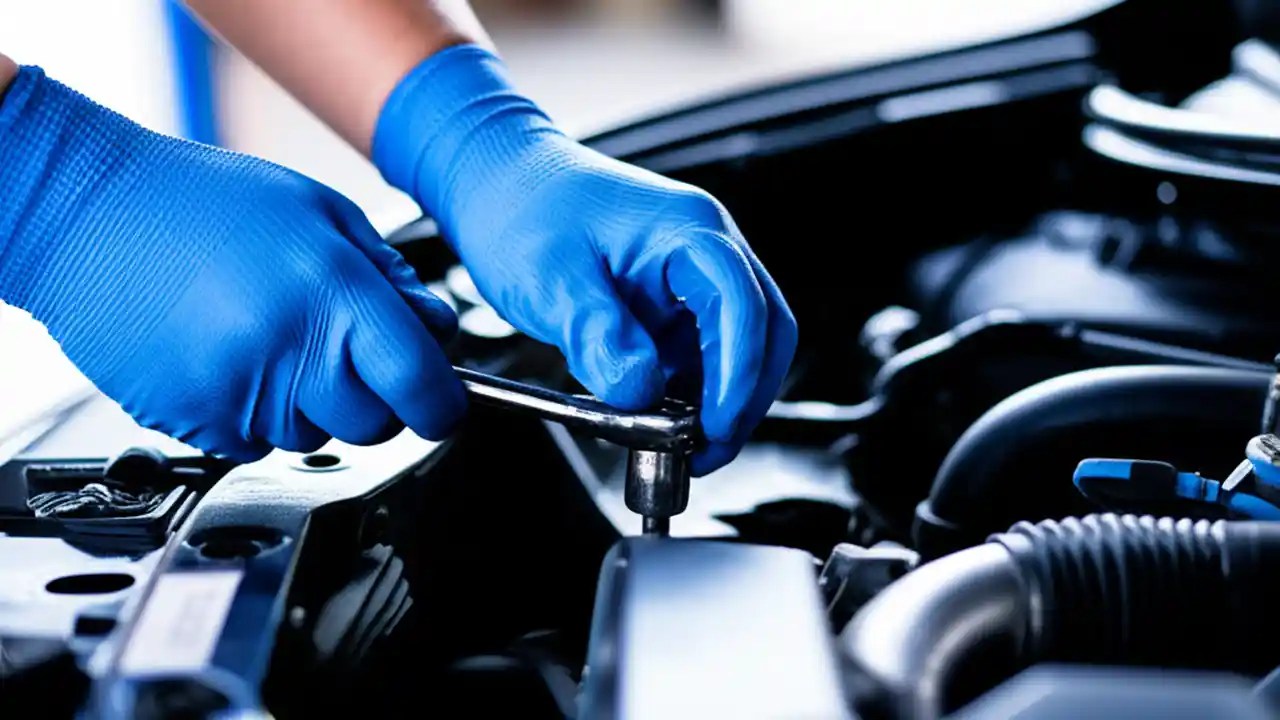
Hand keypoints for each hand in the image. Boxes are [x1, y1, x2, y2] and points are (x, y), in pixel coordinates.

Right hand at [0, 67, 464, 460]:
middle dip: (373, 395)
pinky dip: (256, 414)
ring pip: (316, 437)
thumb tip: (437, 333)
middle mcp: (291, 352)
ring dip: (310, 402)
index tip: (440, 401)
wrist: (88, 214)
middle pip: (376, 425)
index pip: (424, 388)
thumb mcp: (324, 212)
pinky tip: (230, 357)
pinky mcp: (196, 422)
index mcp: (336, 295)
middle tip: (335, 346)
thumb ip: (392, 280)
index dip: (442, 403)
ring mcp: (240, 395)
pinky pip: (257, 445)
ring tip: (266, 336)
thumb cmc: (207, 203)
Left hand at [374, 46, 796, 473]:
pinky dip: (689, 388)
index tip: (715, 428)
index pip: (743, 308)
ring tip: (677, 440)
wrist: (496, 178)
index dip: (738, 377)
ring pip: (737, 344)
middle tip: (707, 449)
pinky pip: (700, 349)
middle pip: (763, 329)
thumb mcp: (551, 280)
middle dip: (743, 396)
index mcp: (688, 230)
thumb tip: (639, 392)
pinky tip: (657, 413)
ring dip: (716, 396)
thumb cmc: (521, 207)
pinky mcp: (671, 296)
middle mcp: (703, 246)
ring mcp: (690, 272)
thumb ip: (600, 338)